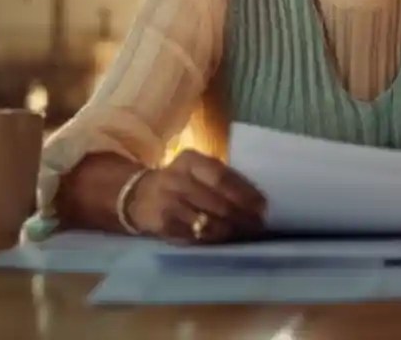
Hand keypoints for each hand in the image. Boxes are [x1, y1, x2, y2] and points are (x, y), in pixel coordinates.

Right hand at [127, 150, 266, 243]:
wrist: (136, 194)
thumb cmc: (179, 181)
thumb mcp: (197, 170)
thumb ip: (222, 179)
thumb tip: (258, 201)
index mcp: (190, 161)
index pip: (223, 178)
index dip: (246, 194)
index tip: (263, 207)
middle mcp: (177, 179)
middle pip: (218, 201)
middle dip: (242, 216)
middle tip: (258, 225)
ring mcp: (167, 203)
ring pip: (207, 221)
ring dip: (230, 230)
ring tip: (245, 234)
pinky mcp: (162, 224)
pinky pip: (193, 235)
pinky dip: (212, 239)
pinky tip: (224, 240)